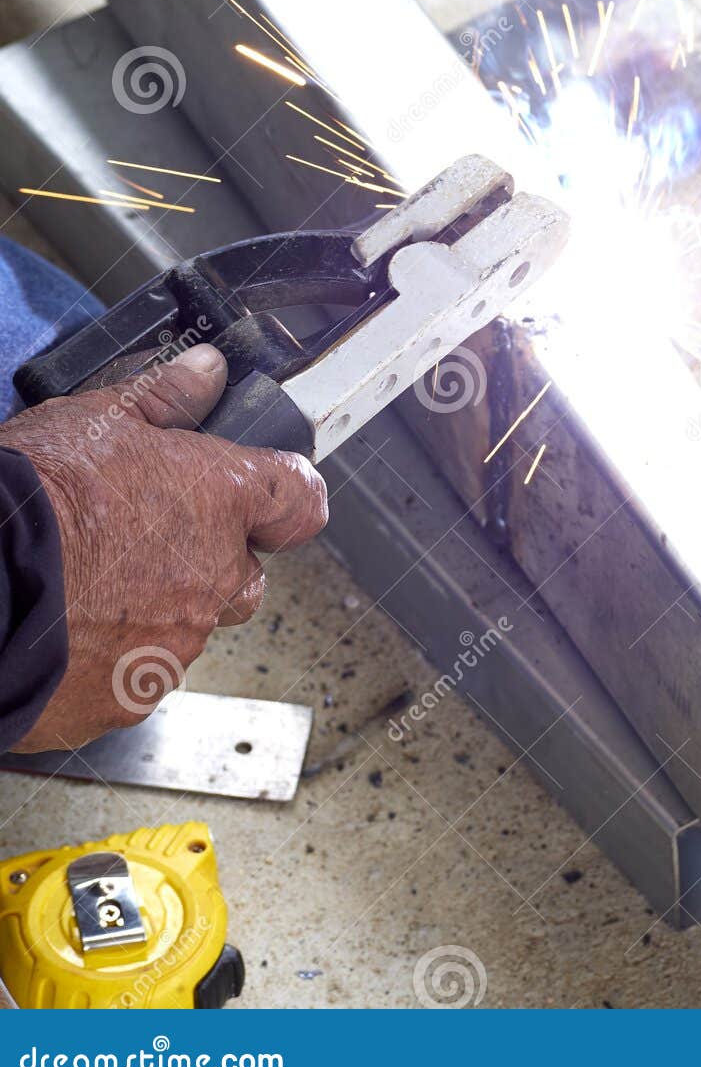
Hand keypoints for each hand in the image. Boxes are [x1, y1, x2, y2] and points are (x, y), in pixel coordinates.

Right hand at [0, 343, 327, 751]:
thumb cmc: (34, 496)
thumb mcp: (96, 418)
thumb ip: (163, 396)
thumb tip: (206, 372)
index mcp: (220, 501)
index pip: (300, 500)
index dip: (287, 499)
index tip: (272, 500)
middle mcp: (214, 577)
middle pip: (246, 575)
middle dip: (212, 560)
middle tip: (148, 540)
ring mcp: (176, 643)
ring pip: (189, 627)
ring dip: (157, 609)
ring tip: (89, 582)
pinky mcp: (132, 695)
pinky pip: (138, 674)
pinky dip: (112, 656)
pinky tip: (68, 626)